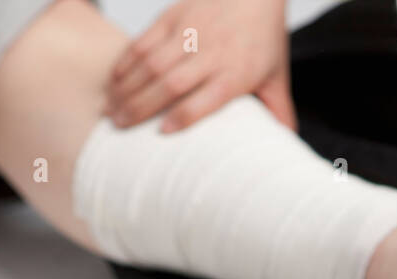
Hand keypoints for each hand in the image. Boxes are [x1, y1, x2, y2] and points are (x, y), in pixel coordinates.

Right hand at [106, 0, 294, 132]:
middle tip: (119, 127)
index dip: (182, 117)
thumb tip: (285, 142)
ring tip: (110, 111)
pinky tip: (114, 81)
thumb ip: (278, 110)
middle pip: (170, 84)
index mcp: (236, 72)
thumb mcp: (277, 75)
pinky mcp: (173, 17)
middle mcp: (210, 52)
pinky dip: (126, 62)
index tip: (162, 133)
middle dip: (141, 108)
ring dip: (127, 88)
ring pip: (151, 64)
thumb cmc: (264, 36)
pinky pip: (143, 41)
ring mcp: (189, 32)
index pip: (205, 98)